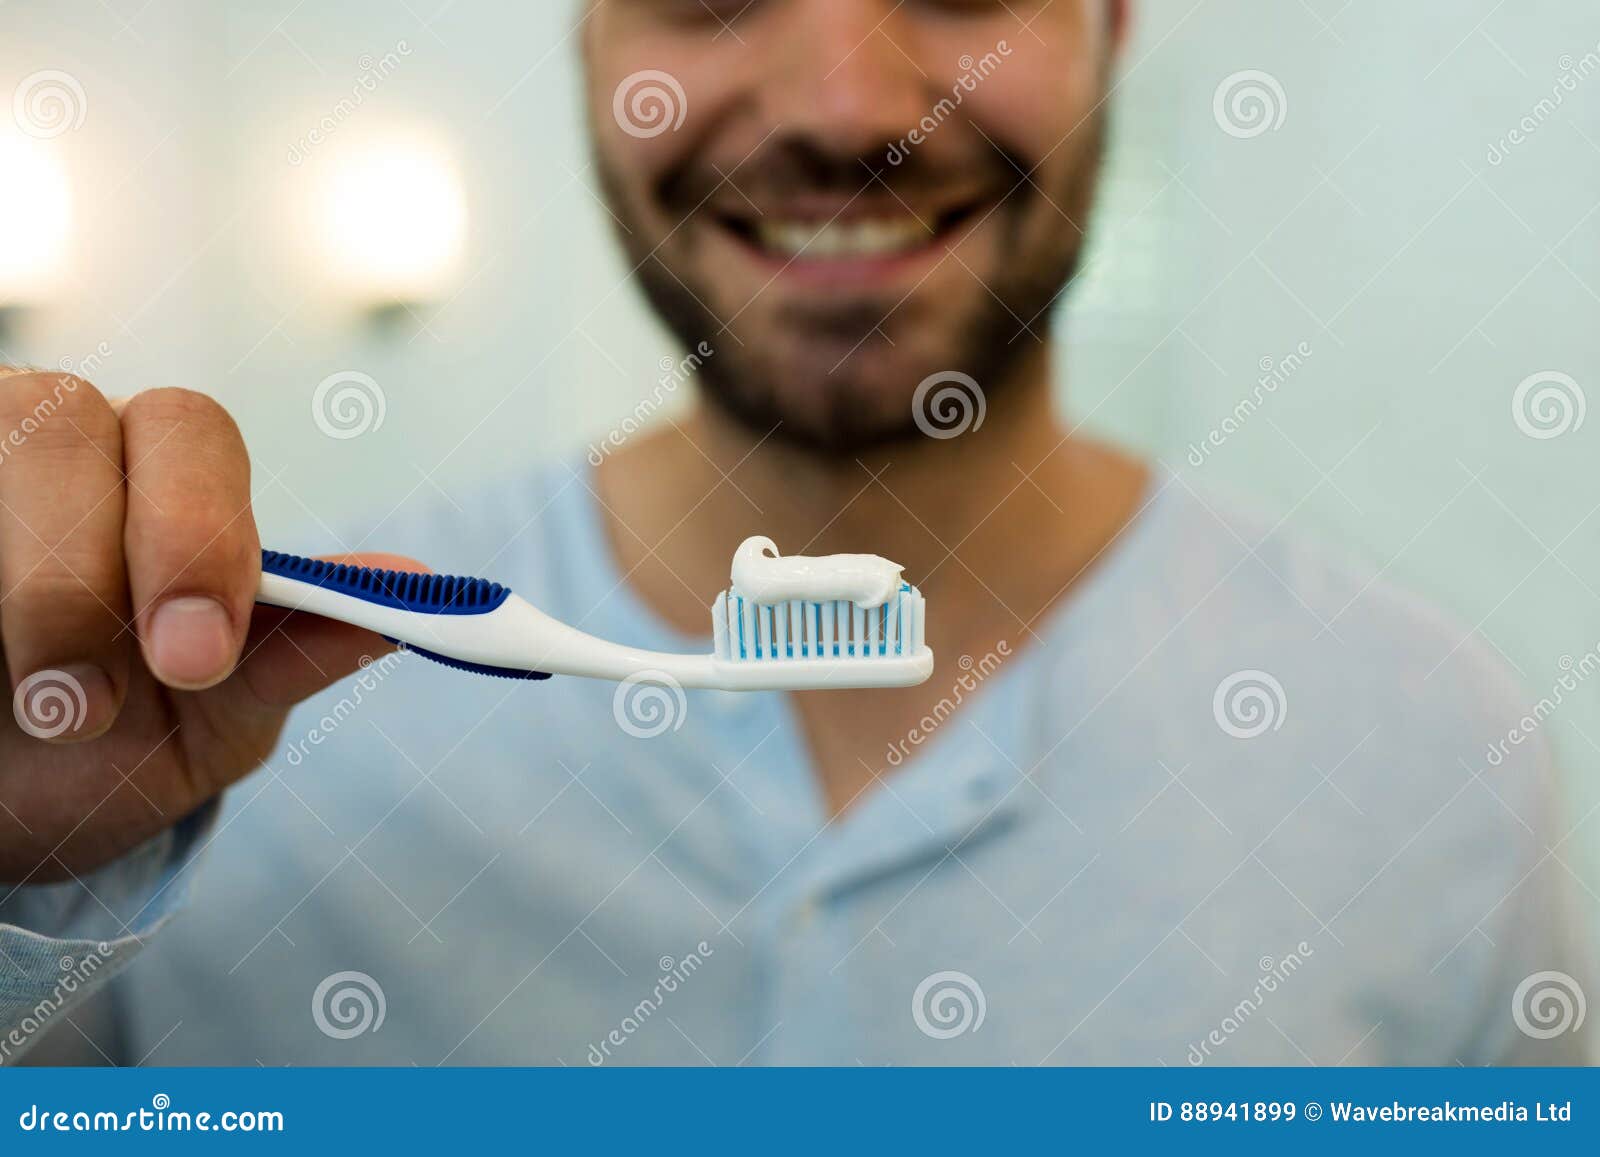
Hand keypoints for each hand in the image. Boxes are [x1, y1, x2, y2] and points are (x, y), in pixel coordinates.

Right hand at [0, 371, 415, 884]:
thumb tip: (405, 591)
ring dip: (20, 588)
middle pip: (62, 419)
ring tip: (37, 709)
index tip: (198, 660)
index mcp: (154, 472)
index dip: (196, 527)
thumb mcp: (210, 721)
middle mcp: (48, 442)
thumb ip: (289, 654)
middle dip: (79, 566)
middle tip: (91, 703)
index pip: (189, 429)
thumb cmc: (108, 746)